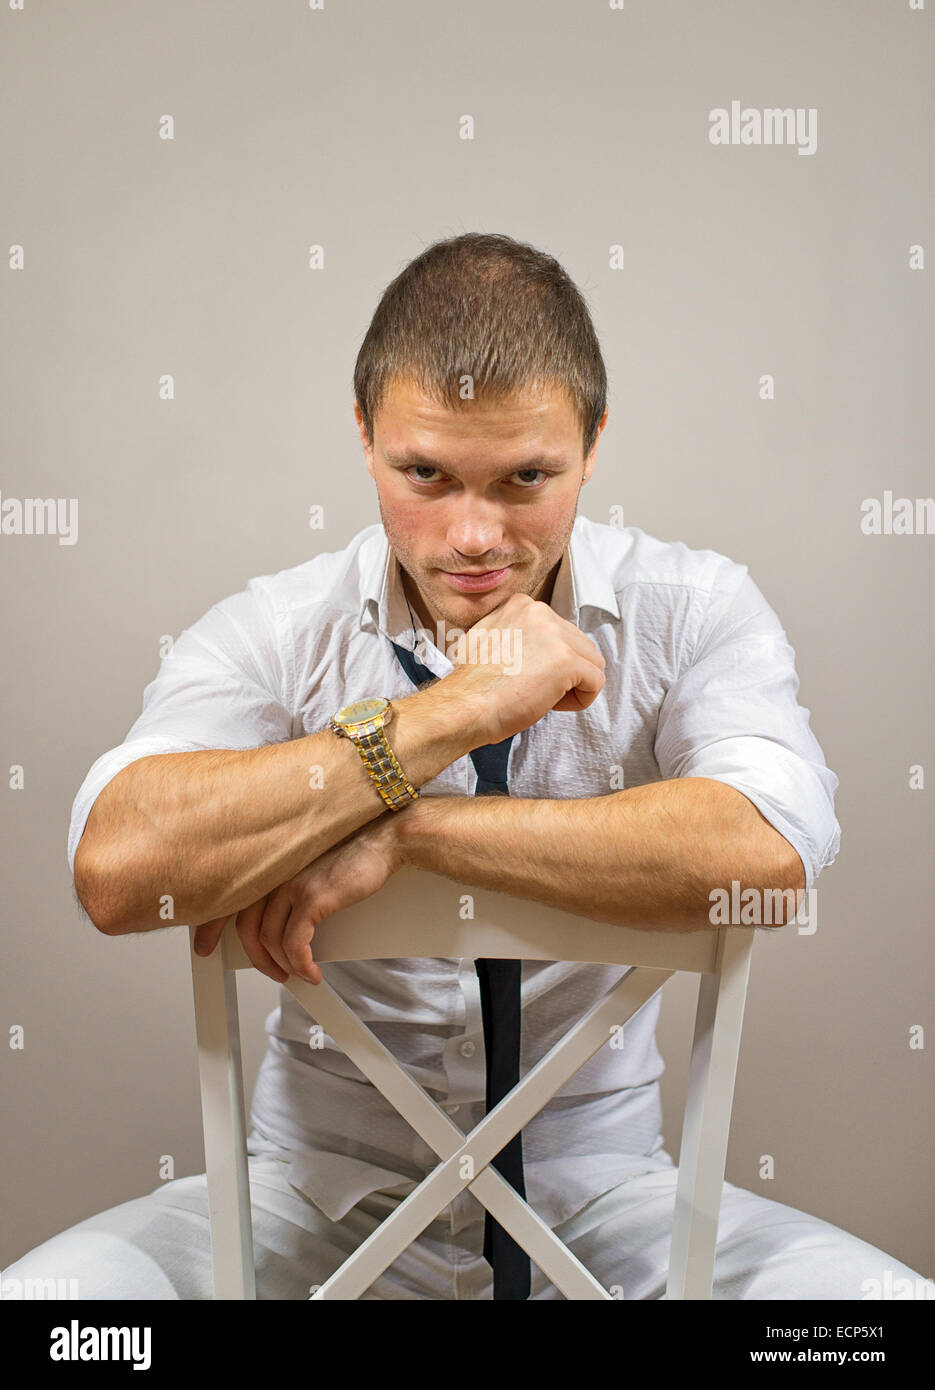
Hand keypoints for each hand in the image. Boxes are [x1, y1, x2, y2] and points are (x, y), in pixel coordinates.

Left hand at [191, 814, 402, 984]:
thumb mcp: (309, 866)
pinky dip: (301, 964)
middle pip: (245, 925)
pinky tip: (310, 971)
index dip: (211, 926)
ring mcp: (291, 884)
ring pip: (269, 939)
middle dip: (253, 957)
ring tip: (297, 974)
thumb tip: (280, 921)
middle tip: (268, 972)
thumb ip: (288, 886)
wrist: (384, 838)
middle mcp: (274, 872)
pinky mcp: (313, 897)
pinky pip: (295, 943)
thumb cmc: (352, 851)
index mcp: (269, 862)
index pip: (228, 898)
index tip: (205, 945)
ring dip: (282, 965)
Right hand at [441, 591, 606, 744]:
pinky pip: (596, 682)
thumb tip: (536, 647)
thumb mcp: (488, 639)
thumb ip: (517, 633)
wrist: (464, 705)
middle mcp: (540, 612)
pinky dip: (581, 699)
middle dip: (563, 671)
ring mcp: (556, 635)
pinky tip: (550, 704)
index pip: (559, 631)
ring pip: (592, 662)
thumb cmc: (471, 684)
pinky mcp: (568, 661)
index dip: (547, 659)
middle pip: (579, 645)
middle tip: (531, 688)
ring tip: (540, 695)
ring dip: (572, 684)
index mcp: (522, 605)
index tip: (523, 673)